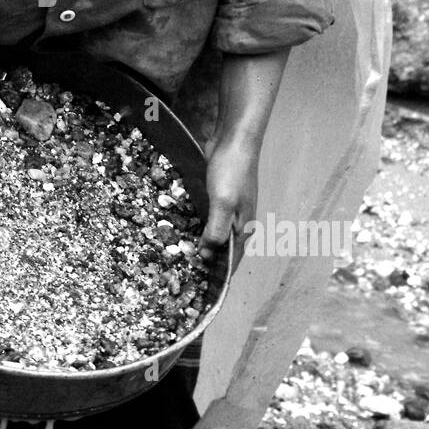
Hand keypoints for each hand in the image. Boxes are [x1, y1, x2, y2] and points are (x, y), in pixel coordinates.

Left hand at [198, 132, 259, 278]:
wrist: (235, 140)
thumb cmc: (231, 172)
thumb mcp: (222, 203)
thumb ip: (216, 231)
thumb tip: (207, 256)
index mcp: (244, 227)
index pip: (233, 260)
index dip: (219, 275)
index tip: (202, 289)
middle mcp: (239, 222)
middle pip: (225, 250)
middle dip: (210, 263)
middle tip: (187, 274)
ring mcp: (231, 208)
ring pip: (217, 234)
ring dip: (204, 246)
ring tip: (184, 257)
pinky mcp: (220, 197)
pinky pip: (211, 219)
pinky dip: (201, 228)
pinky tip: (187, 230)